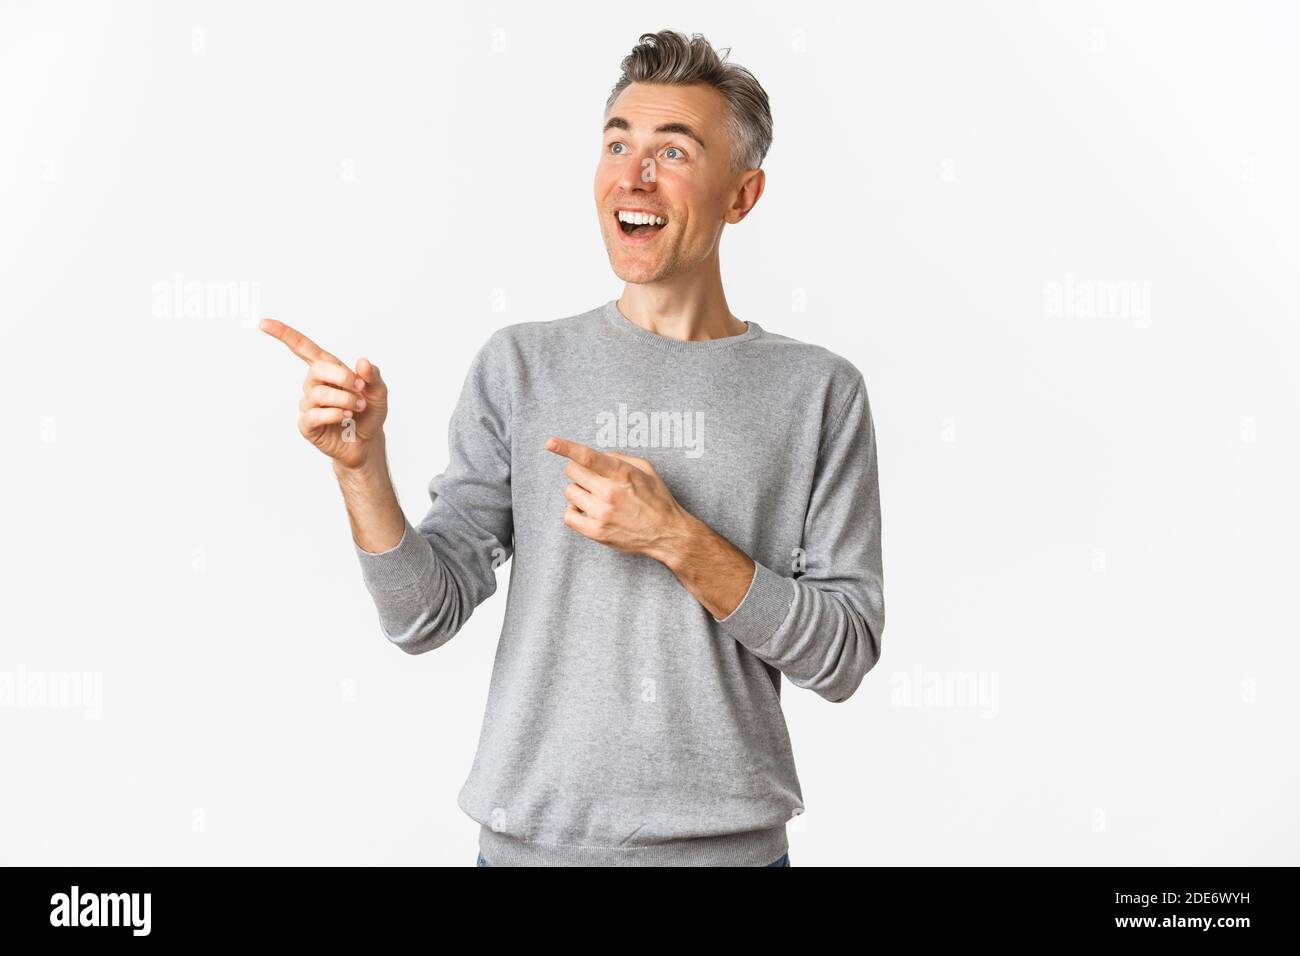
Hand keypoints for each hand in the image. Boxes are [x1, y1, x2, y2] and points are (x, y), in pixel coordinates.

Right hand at [260, 318, 387, 469]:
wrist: (367, 442)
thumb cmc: (369, 413)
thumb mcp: (378, 392)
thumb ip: (373, 376)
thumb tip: (362, 362)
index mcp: (328, 370)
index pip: (302, 348)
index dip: (284, 334)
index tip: (264, 323)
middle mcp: (314, 384)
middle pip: (316, 370)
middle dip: (342, 377)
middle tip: (360, 388)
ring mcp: (308, 404)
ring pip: (318, 394)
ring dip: (344, 400)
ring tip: (357, 407)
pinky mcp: (307, 424)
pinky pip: (314, 415)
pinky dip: (334, 415)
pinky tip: (345, 417)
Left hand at [545, 436, 693, 560]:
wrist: (667, 534)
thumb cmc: (657, 499)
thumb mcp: (645, 469)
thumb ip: (619, 458)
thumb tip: (595, 455)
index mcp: (622, 474)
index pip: (589, 457)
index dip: (567, 448)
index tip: (550, 442)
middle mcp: (610, 493)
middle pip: (573, 471)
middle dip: (580, 471)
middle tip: (594, 479)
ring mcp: (602, 514)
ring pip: (570, 492)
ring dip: (579, 491)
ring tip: (595, 497)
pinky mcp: (596, 532)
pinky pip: (568, 515)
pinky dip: (574, 511)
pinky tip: (588, 511)